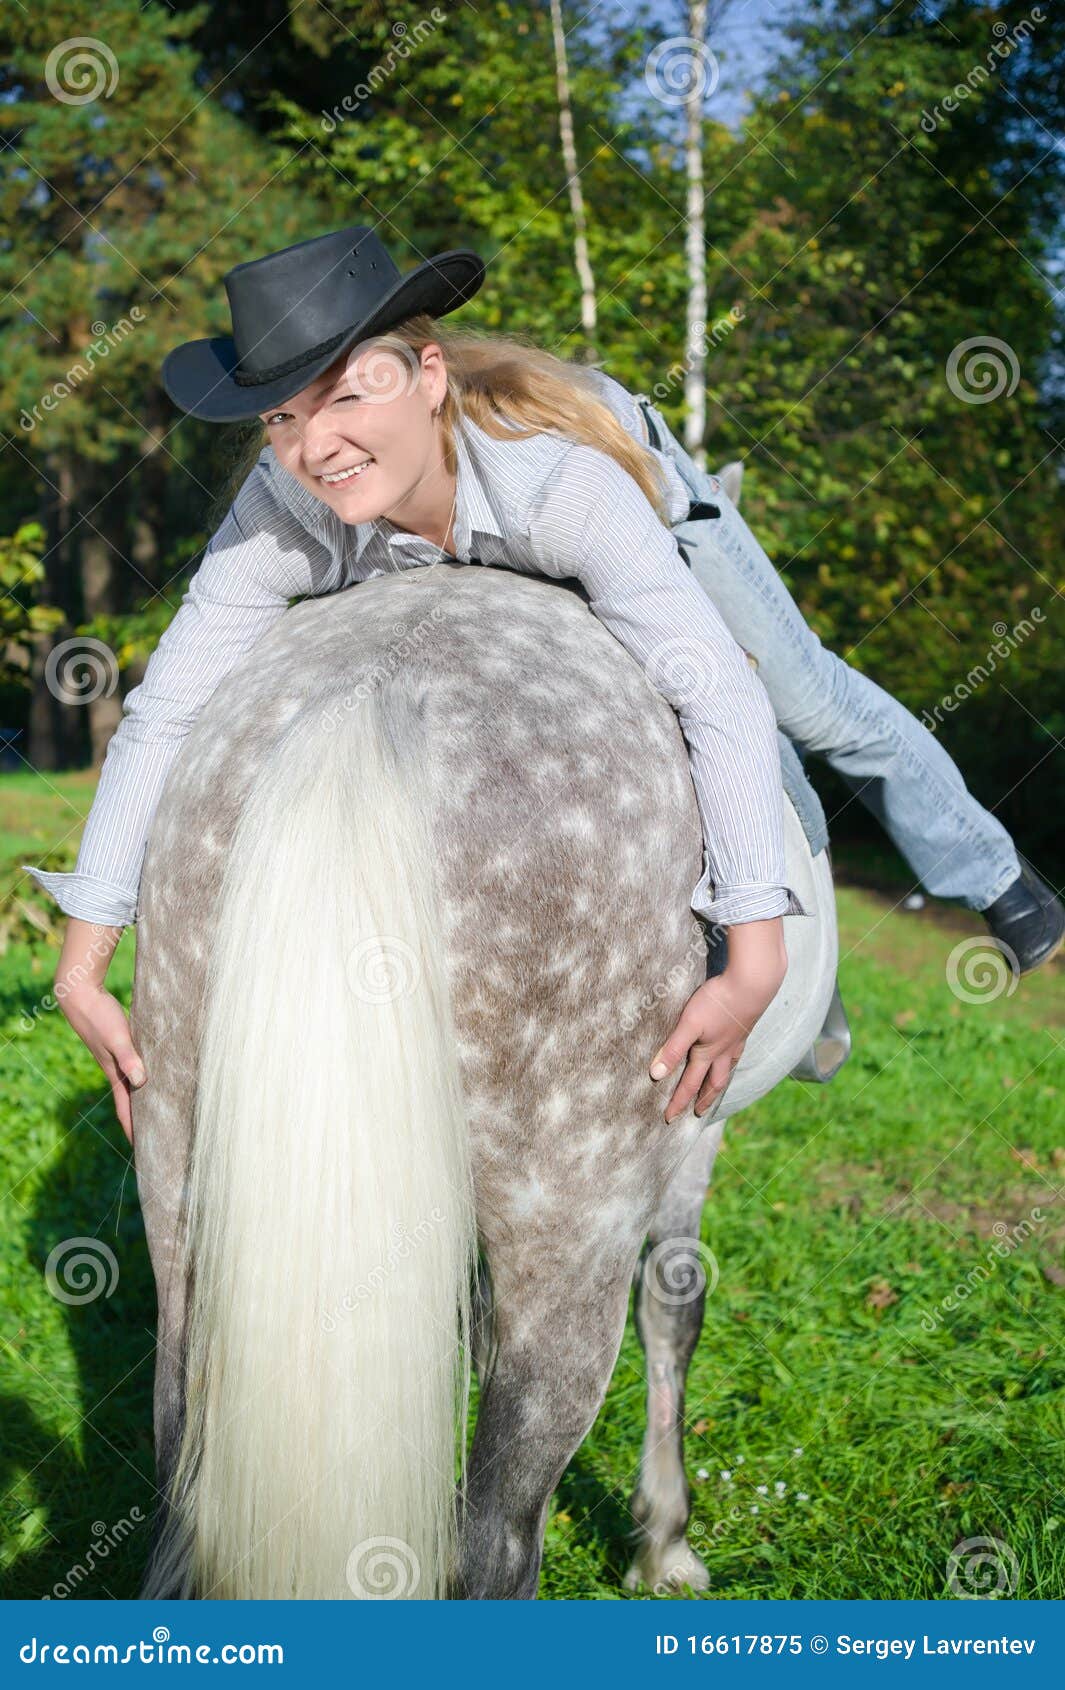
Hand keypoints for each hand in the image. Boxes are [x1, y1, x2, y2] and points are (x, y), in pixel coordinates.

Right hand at [61, 985, 145, 1146]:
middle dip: (142, 1121)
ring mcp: (118, 1058)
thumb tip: (141, 1082)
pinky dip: (144, 1077)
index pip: (126, 1109)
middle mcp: (116, 1070)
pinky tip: (156, 1077)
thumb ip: (128, 1058)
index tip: (144, 1150)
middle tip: (158, 1138)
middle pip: (131, 1102)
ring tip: (160, 1113)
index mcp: (115, 1074)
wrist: (81, 994)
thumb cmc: (99, 1016)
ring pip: (134, 1085)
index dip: (134, 1130)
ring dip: (144, 1100)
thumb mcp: (117, 1037)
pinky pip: (136, 1068)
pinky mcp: (122, 1045)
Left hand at [649, 918, 786, 1122]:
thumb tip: (656, 1075)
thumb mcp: (689, 1024)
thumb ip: (674, 1049)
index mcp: (708, 1053)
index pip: (690, 1084)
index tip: (669, 1119)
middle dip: (703, 1099)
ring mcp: (736, 1040)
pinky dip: (731, 1060)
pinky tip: (731, 1053)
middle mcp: (723, 1051)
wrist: (752, 984)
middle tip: (698, 1113)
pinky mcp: (743, 1026)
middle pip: (713, 1082)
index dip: (678, 1102)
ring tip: (716, 1088)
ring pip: (727, 1068)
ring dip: (719, 1082)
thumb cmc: (718, 1003)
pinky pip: (736, 1051)